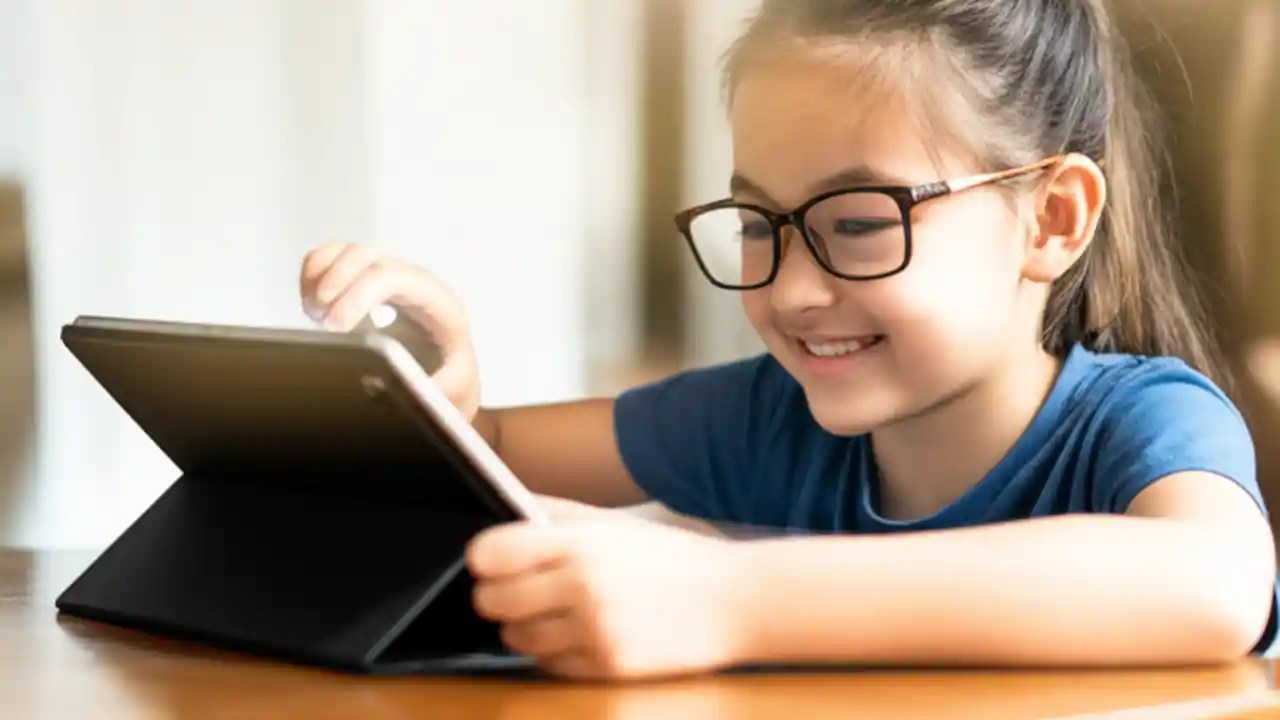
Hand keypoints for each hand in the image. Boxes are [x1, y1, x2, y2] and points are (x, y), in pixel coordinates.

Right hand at [299, 243, 481, 419]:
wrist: (450, 374)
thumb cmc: (453, 379)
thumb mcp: (451, 388)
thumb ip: (427, 388)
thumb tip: (389, 386)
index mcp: (437, 300)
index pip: (392, 278)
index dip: (358, 296)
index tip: (335, 328)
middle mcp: (411, 280)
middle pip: (363, 255)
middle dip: (333, 285)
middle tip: (321, 324)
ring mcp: (387, 275)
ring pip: (343, 253)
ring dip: (319, 280)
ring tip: (314, 317)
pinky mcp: (365, 280)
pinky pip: (330, 260)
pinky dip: (312, 278)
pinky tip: (313, 310)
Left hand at [467, 516, 749, 679]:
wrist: (735, 601)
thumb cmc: (672, 558)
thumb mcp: (616, 523)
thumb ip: (557, 513)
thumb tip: (507, 504)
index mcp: (580, 543)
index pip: (490, 554)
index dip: (485, 558)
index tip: (494, 560)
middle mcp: (581, 587)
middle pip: (491, 601)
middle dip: (499, 595)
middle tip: (519, 589)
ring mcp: (593, 631)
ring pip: (515, 638)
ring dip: (525, 626)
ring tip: (552, 611)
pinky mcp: (606, 667)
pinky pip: (548, 666)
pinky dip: (554, 652)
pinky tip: (579, 633)